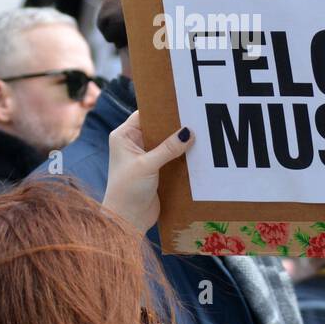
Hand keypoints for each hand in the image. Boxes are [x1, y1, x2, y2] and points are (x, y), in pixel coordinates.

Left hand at [102, 110, 191, 233]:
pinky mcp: (156, 169)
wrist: (127, 220)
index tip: (181, 103)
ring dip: (180, 141)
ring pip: (166, 142)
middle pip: (157, 127)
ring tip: (201, 131)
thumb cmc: (128, 190)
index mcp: (124, 136)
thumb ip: (168, 148)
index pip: (144, 114)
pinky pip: (171, 156)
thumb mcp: (147, 165)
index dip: (161, 109)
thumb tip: (188, 132)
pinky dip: (181, 154)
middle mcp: (133, 143)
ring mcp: (145, 156)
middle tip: (196, 117)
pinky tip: (197, 150)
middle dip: (174, 125)